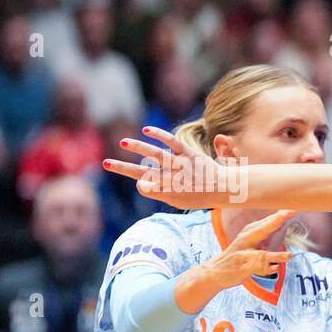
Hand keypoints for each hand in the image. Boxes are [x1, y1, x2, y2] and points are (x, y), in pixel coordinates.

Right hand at [103, 125, 232, 208]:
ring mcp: (181, 166)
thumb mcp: (178, 200)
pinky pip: (174, 143)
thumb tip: (140, 183)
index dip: (142, 185)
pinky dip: (161, 136)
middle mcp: (174, 180)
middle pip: (145, 173)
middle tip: (105, 163)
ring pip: (157, 156)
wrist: (226, 189)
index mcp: (169, 192)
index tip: (142, 184)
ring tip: (123, 143)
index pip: (147, 188)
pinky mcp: (190, 154)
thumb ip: (159, 192)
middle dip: (124, 169)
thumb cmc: (198, 195)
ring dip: (139, 148)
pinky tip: (146, 130)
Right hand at [175, 211, 294, 313]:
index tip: (292, 208)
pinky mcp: (242, 268)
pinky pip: (255, 268)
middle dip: (275, 222)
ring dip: (276, 255)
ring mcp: (243, 255)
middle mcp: (245, 241)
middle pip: (262, 230)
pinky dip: (265, 268)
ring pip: (261, 254)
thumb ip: (265, 232)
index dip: (279, 215)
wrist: (215, 272)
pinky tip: (275, 268)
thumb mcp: (250, 241)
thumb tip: (283, 220)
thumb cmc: (238, 255)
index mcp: (249, 233)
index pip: (266, 222)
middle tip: (289, 214)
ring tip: (289, 255)